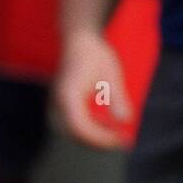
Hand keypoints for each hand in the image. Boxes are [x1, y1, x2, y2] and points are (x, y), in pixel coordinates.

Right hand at [53, 30, 131, 149]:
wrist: (78, 40)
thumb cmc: (95, 54)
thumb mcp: (111, 75)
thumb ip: (117, 99)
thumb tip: (126, 120)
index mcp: (68, 96)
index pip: (80, 127)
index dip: (100, 138)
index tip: (120, 138)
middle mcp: (57, 104)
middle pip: (75, 134)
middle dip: (99, 141)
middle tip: (121, 141)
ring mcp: (56, 106)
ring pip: (73, 132)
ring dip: (94, 136)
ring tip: (116, 133)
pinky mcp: (61, 107)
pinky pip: (73, 125)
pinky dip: (90, 128)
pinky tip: (106, 123)